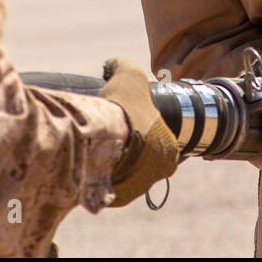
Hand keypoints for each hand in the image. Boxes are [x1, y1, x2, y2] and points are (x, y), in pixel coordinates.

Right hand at [100, 58, 178, 206]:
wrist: (104, 134)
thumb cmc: (125, 105)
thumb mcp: (128, 74)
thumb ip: (121, 64)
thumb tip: (112, 65)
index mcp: (170, 148)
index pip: (157, 137)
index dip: (140, 125)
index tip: (125, 118)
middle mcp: (159, 172)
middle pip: (142, 157)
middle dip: (127, 146)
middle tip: (110, 132)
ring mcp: (138, 187)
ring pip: (124, 172)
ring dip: (114, 162)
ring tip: (97, 146)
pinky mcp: (115, 197)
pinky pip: (108, 186)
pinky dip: (100, 177)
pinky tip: (90, 161)